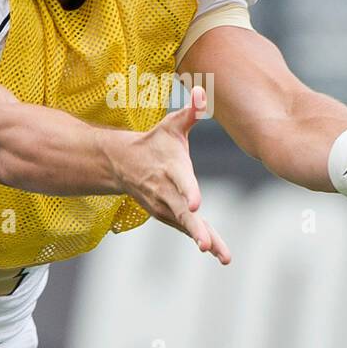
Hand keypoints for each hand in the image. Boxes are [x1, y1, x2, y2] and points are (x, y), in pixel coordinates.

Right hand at [109, 86, 230, 264]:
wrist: (122, 165)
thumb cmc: (154, 143)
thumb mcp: (171, 126)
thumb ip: (190, 112)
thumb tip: (203, 91)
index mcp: (171, 169)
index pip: (181, 182)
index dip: (189, 192)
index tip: (197, 204)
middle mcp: (167, 192)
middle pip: (183, 213)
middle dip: (195, 229)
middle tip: (204, 245)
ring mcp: (166, 207)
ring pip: (187, 226)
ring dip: (204, 240)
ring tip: (223, 256)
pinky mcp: (169, 216)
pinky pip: (188, 229)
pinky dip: (204, 240)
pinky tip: (220, 253)